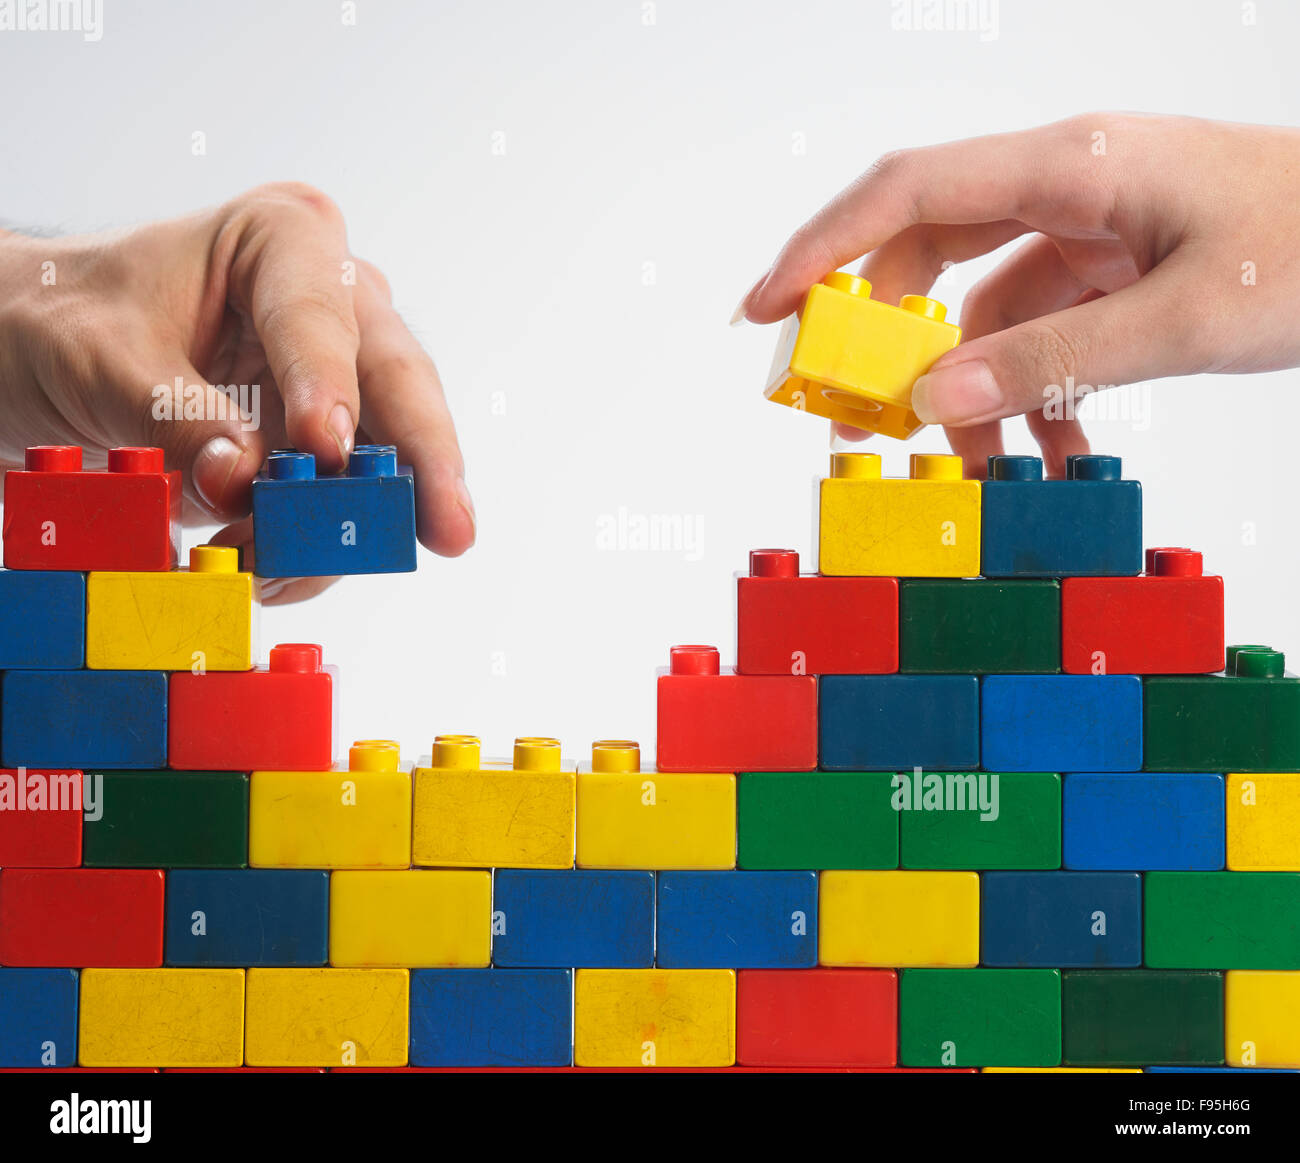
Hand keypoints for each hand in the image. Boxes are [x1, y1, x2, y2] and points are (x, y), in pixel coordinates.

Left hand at [0, 182, 474, 601]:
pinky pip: (349, 494)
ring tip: (294, 570)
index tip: (328, 449)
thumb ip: (175, 416)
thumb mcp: (103, 358)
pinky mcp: (330, 437)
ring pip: (388, 450)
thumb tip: (243, 477)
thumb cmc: (73, 318)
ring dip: (352, 522)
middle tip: (449, 528)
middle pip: (395, 383)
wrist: (49, 348)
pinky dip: (319, 541)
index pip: (319, 313)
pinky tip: (283, 569)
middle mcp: (333, 299)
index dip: (329, 385)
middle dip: (423, 464)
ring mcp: (341, 372)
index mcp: (282, 238)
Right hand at [734, 113, 1299, 476]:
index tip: (765, 308)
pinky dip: (1033, 394)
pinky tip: (1056, 450)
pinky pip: (1042, 334)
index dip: (821, 249)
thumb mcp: (1185, 317)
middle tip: (852, 412)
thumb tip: (935, 402)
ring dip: (972, 389)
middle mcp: (1064, 187)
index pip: (907, 193)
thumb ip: (1054, 360)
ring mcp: (1090, 229)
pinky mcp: (1115, 269)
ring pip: (985, 309)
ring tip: (979, 465)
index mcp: (1070, 165)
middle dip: (887, 340)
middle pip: (929, 253)